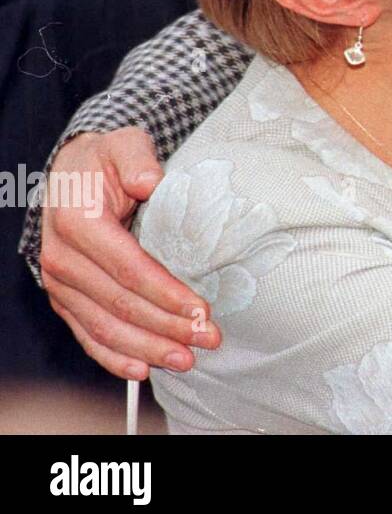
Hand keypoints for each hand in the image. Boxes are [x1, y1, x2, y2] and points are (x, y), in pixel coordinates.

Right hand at [40, 128, 219, 379]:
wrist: (73, 172)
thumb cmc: (106, 160)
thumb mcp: (124, 144)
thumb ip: (136, 157)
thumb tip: (149, 180)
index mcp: (78, 222)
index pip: (128, 268)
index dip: (166, 293)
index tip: (202, 309)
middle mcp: (62, 258)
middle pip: (120, 304)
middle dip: (167, 327)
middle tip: (209, 338)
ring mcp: (60, 283)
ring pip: (104, 327)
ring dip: (147, 348)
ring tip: (187, 360)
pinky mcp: (65, 298)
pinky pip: (87, 334)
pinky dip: (114, 357)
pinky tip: (143, 369)